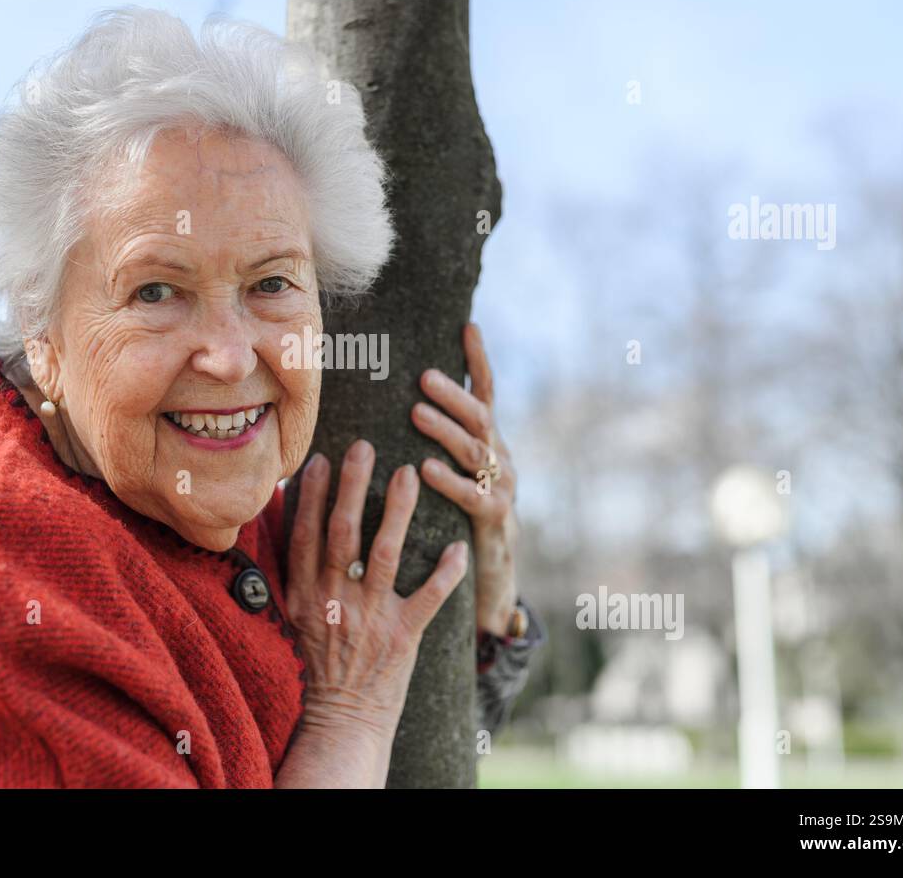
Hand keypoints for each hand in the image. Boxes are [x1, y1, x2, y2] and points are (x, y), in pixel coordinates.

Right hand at [284, 440, 469, 752]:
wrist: (341, 719)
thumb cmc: (320, 661)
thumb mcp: (298, 613)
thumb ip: (298, 570)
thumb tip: (289, 517)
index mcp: (305, 595)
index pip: (304, 533)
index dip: (310, 494)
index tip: (321, 458)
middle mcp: (334, 601)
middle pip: (342, 532)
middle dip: (353, 484)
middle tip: (365, 446)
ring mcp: (370, 617)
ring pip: (384, 553)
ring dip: (397, 510)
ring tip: (409, 473)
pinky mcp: (402, 636)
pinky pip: (428, 597)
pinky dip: (445, 572)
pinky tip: (457, 546)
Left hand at [410, 322, 519, 637]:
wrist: (489, 577)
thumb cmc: (457, 517)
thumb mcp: (452, 472)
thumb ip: (437, 438)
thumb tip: (400, 398)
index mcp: (488, 443)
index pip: (485, 392)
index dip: (478, 360)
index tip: (468, 325)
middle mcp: (500, 459)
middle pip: (480, 417)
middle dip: (454, 393)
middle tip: (424, 375)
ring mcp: (502, 488)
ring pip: (476, 452)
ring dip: (446, 429)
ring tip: (417, 411)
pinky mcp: (494, 521)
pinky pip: (472, 497)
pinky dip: (450, 481)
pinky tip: (425, 469)